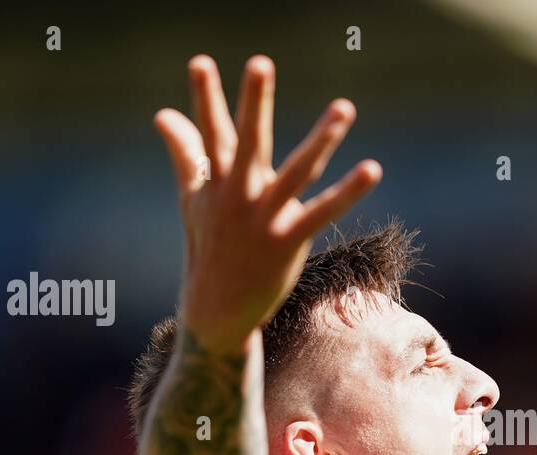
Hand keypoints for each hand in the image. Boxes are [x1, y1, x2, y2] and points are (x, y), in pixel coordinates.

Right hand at [154, 54, 381, 354]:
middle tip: (260, 63)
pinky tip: (372, 168)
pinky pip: (323, 212)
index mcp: (216, 182)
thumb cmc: (208, 247)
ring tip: (344, 106)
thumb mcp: (194, 199)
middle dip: (254, 103)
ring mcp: (263, 220)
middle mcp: (238, 196)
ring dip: (322, 138)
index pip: (210, 132)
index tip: (201, 61)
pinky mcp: (287, 241)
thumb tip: (163, 113)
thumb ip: (186, 153)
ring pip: (297, 172)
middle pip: (248, 142)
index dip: (205, 97)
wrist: (216, 310)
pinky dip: (348, 191)